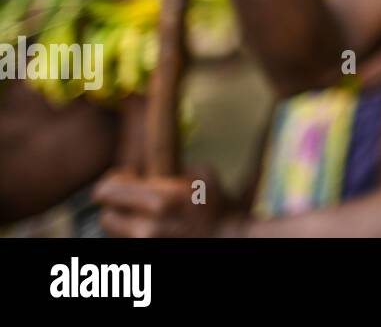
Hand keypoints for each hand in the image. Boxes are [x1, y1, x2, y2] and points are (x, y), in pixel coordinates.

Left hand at [93, 168, 239, 237]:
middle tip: (134, 201)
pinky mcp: (145, 258)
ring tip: (148, 217)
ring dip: (127, 223)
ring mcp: (144, 247)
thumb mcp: (203, 175)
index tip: (128, 178)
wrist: (230, 240)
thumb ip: (173, 169)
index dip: (115, 181)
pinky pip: (128, 243)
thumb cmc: (219, 208)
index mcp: (160, 201)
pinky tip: (156, 229)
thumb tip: (154, 166)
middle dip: (118, 207)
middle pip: (106, 216)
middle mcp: (146, 228)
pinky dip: (136, 235)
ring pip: (115, 234)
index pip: (106, 191)